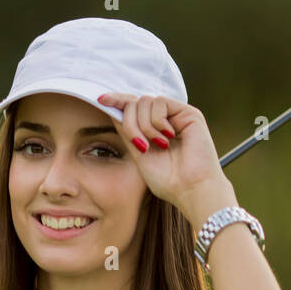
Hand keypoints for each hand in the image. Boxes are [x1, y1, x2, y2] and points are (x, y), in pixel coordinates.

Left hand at [95, 92, 236, 224]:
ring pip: (144, 101)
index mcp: (152, 130)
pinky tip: (167, 136)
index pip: (132, 108)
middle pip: (134, 103)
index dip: (117, 101)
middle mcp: (164, 120)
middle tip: (140, 146)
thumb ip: (128, 132)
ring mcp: (176, 115)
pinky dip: (157, 121)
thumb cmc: (168, 180)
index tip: (101, 100)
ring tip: (158, 145)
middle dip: (130, 124)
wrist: (190, 189)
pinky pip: (160, 102)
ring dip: (144, 126)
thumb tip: (114, 111)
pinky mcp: (188, 113)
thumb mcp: (138, 154)